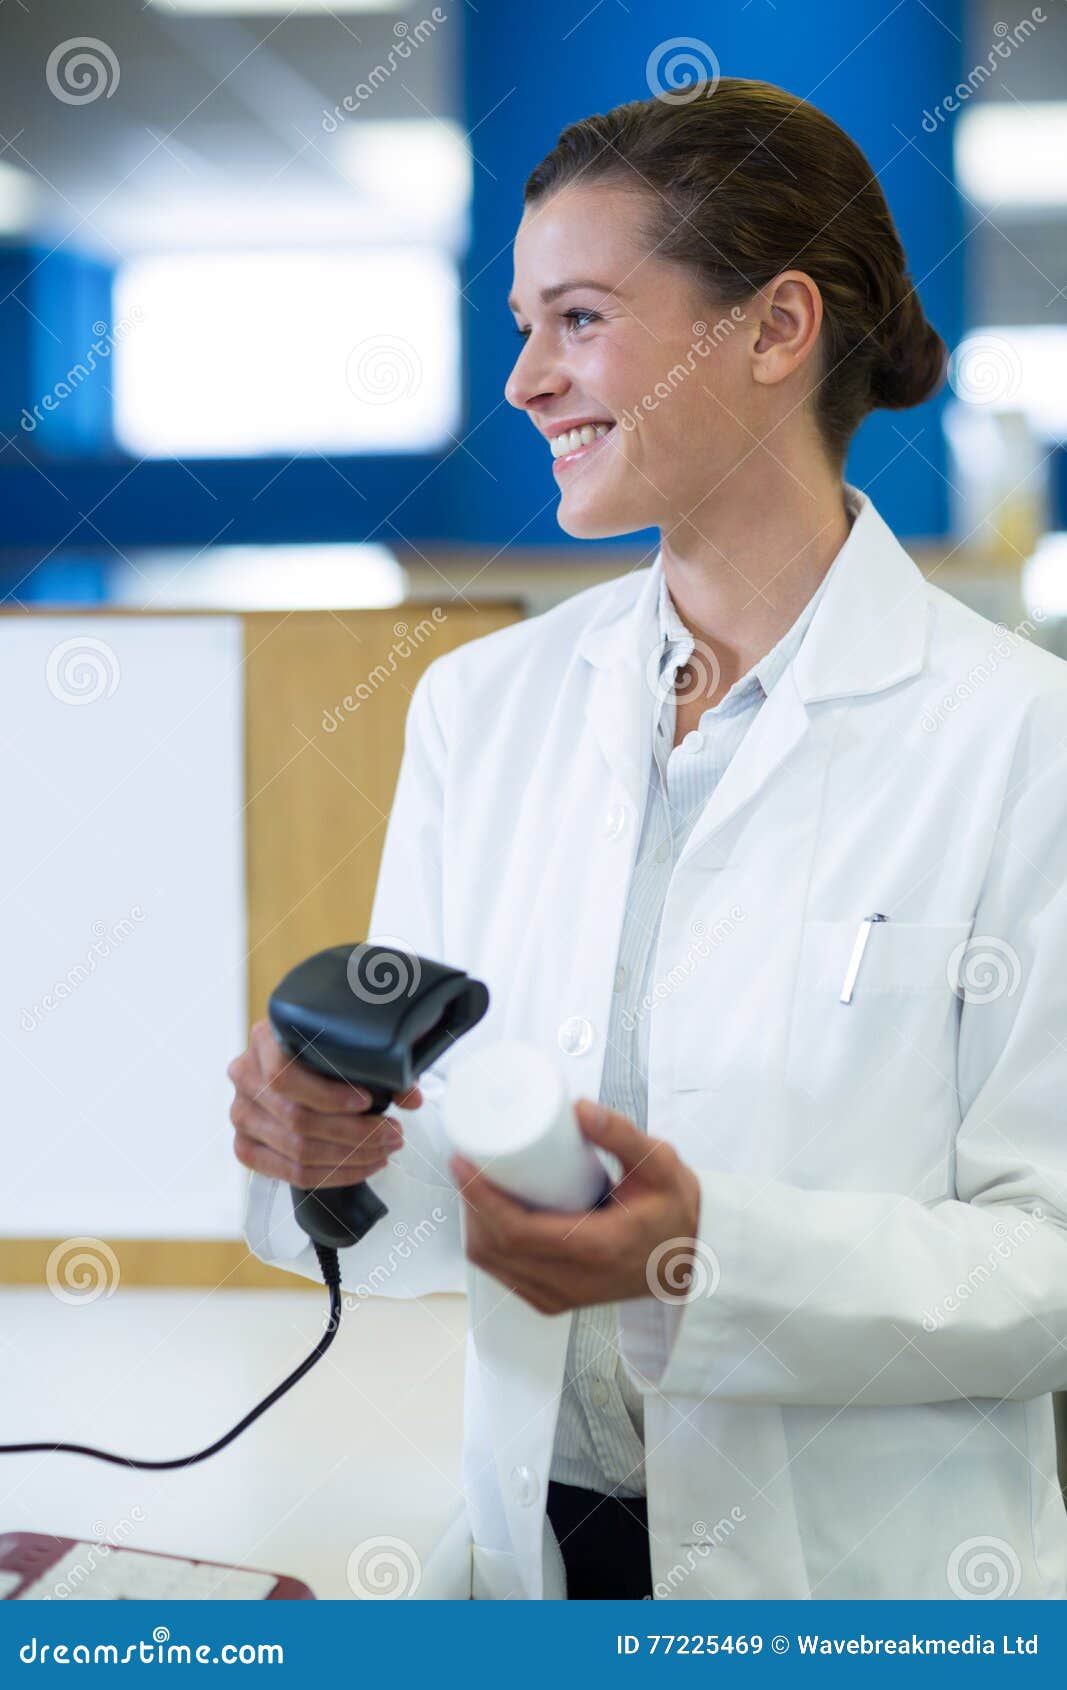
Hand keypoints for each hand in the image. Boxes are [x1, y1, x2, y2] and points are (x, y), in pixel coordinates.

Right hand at [228, 1019, 422, 1188]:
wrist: (292, 1064)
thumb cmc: (323, 1051)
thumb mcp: (347, 1046)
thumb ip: (380, 1068)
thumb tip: (412, 1099)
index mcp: (265, 1039)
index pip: (284, 1075)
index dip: (328, 1095)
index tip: (368, 1101)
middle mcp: (245, 1076)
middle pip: (297, 1119)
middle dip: (355, 1133)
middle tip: (393, 1133)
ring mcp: (241, 1114)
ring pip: (297, 1151)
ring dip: (351, 1156)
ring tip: (385, 1149)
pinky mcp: (245, 1147)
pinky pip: (292, 1174)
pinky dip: (335, 1174)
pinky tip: (364, 1165)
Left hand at [449, 1100, 701, 1314]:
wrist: (695, 1256)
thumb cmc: (678, 1211)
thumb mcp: (659, 1164)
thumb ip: (622, 1134)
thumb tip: (577, 1108)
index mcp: (595, 1248)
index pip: (516, 1231)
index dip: (480, 1197)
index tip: (463, 1163)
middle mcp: (574, 1281)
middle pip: (495, 1248)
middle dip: (472, 1204)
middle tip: (468, 1163)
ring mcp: (563, 1296)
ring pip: (496, 1265)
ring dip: (477, 1224)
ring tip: (478, 1183)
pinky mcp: (558, 1300)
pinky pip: (508, 1275)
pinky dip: (490, 1245)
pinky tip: (490, 1215)